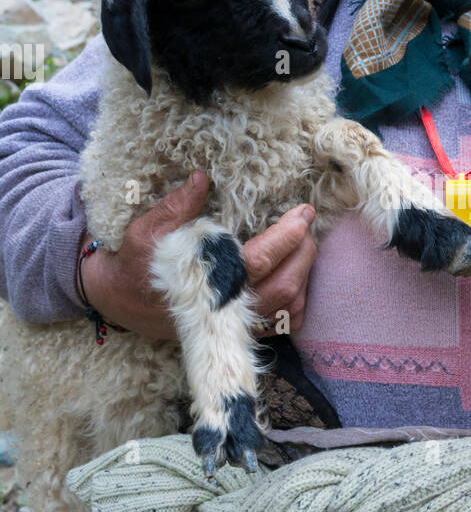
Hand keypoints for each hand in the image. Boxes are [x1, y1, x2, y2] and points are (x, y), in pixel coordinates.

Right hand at [79, 172, 318, 339]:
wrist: (121, 302)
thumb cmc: (137, 264)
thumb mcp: (149, 230)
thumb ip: (178, 206)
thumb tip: (201, 178)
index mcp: (210, 280)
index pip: (263, 258)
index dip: (289, 234)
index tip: (304, 212)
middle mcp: (228, 308)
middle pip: (287, 284)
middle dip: (305, 252)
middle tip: (307, 225)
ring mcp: (235, 324)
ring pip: (288, 307)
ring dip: (304, 276)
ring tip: (305, 247)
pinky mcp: (237, 333)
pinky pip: (281, 326)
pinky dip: (296, 305)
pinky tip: (296, 281)